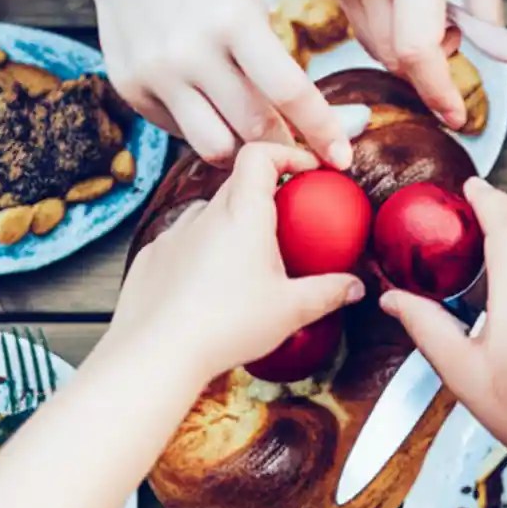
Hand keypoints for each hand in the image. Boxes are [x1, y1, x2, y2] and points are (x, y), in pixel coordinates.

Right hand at [72, 0, 350, 167]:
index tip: (341, 157)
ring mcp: (157, 74)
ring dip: (241, 151)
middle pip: (253, 129)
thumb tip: (302, 112)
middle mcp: (193, 52)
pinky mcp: (130, 88)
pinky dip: (202, 128)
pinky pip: (179, 131)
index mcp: (233, 20)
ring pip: (213, 147)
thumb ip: (268, 52)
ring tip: (250, 134)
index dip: (321, 130)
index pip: (289, 91)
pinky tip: (206, 103)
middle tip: (299, 150)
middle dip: (284, 147)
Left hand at [112, 143, 364, 381]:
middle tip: (289, 224)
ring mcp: (172, 235)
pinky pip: (182, 242)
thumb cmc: (227, 326)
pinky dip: (201, 252)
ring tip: (247, 262)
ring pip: (209, 214)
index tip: (308, 171)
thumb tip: (355, 286)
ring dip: (231, 226)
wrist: (156, 353)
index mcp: (241, 214)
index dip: (286, 153)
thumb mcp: (291, 311)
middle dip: (266, 195)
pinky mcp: (151, 258)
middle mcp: (204, 214)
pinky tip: (209, 287)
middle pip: (237, 183)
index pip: (260, 155)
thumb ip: (329, 293)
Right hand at [325, 0, 506, 127]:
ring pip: (375, 47)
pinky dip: (389, 31)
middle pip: (396, 58)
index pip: (418, 52)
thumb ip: (490, 10)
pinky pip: (360, 24)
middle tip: (458, 45)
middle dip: (430, 70)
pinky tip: (411, 4)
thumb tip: (503, 58)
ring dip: (409, 52)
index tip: (458, 116)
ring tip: (438, 17)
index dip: (439, 93)